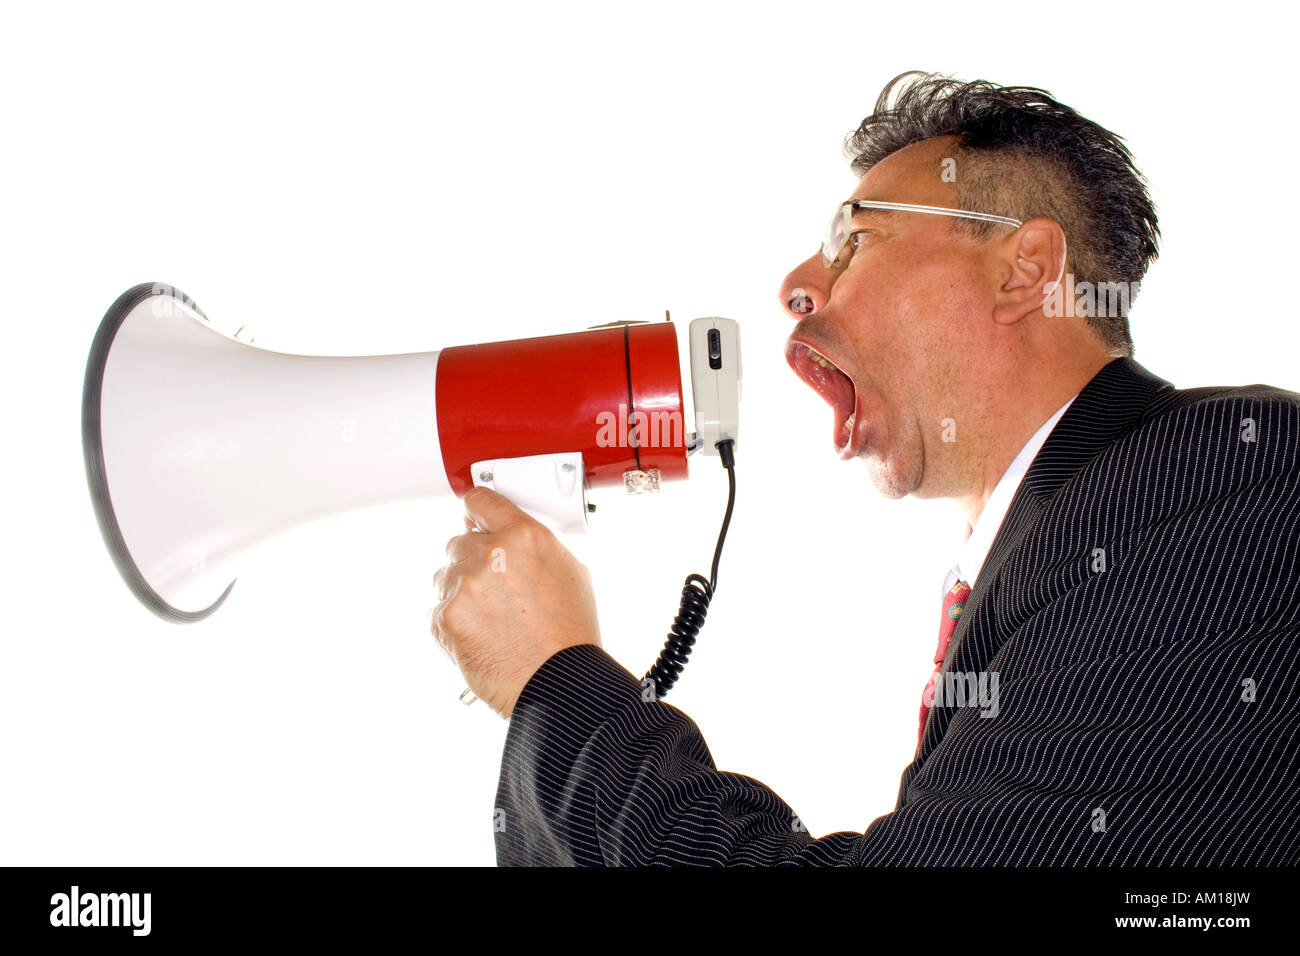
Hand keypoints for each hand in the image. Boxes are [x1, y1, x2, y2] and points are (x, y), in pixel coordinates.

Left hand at [431, 487, 601, 717]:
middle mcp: (491, 554)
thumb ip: (536, 547)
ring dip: (462, 592)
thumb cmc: (570, 636)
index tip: (473, 516)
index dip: (477, 511)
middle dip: (473, 561)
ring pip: (445, 576)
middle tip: (495, 590)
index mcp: (526, 536)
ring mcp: (465, 585)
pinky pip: (438, 609)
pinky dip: (454, 622)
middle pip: (459, 541)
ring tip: (493, 620)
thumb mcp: (571, 573)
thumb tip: (513, 540)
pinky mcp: (447, 617)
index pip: (481, 500)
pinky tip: (482, 636)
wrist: (558, 684)